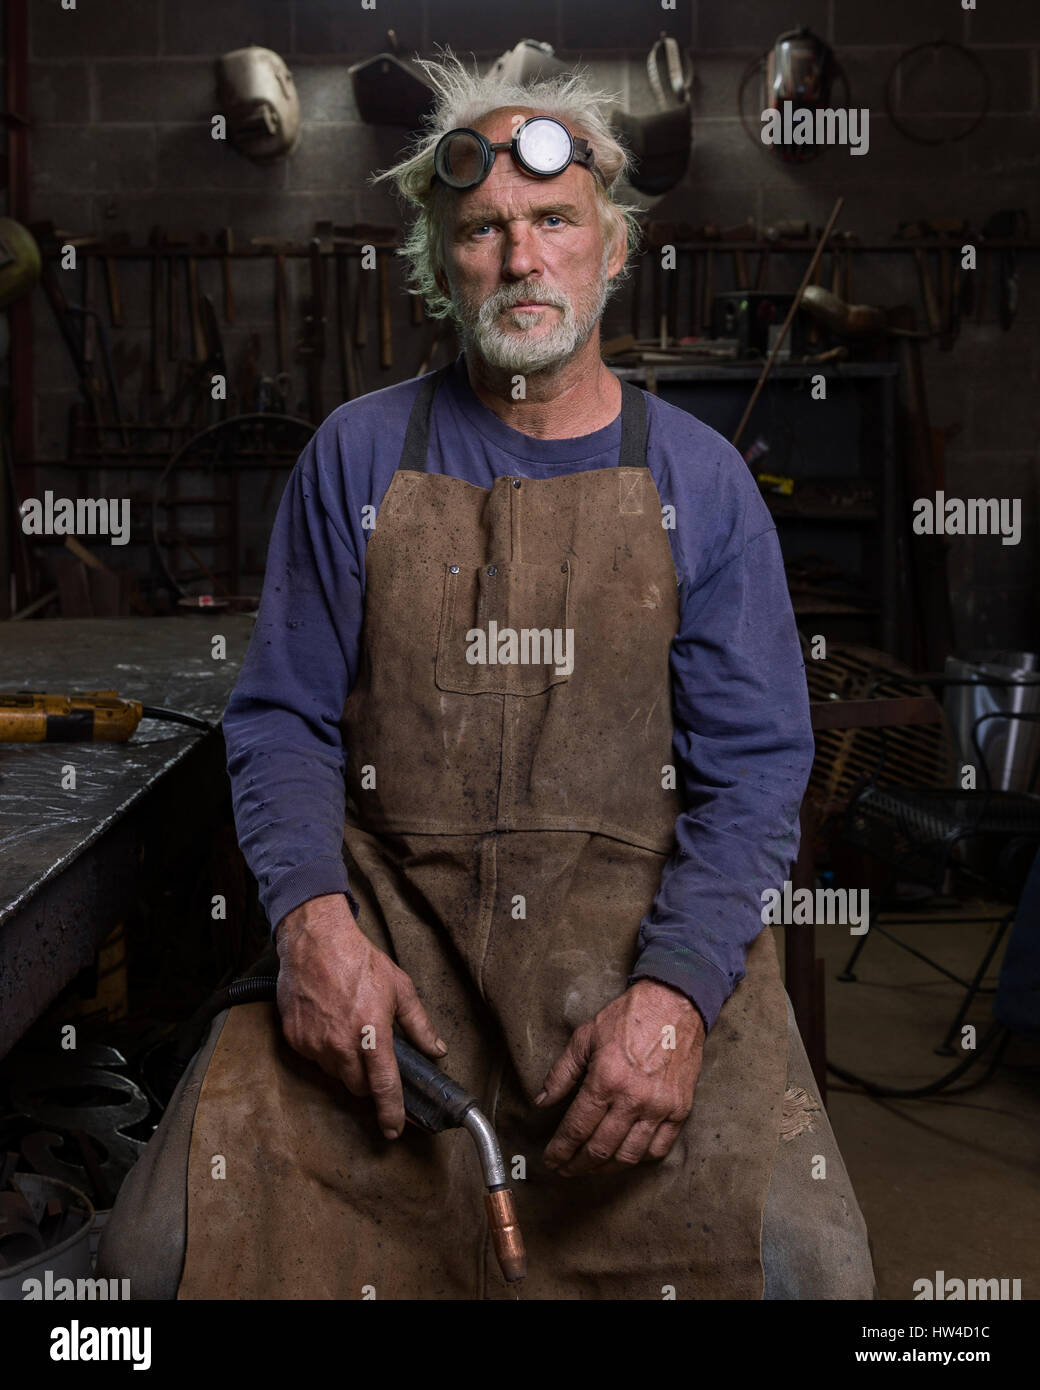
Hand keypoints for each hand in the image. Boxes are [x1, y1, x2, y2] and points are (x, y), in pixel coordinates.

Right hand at [275, 893, 446, 1139]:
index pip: (383, 1086)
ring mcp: (315, 1044)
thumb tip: (436, 1049)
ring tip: (350, 1031)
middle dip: (368, 1081)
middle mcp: (341, 1045)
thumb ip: (418, 1024)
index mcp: (372, 1034)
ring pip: (334, 1074)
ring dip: (345, 1065)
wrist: (316, 941)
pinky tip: (330, 1024)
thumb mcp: (400, 988)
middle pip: (358, 1087)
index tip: (394, 1129)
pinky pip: (313, 1059)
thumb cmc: (359, 960)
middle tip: (373, 1057)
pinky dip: (324, 1050)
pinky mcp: (295, 1039)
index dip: (391, 1112)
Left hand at [537, 979, 704, 1175]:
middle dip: (578, 1165)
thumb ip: (561, 1073)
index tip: (551, 1160)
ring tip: (591, 1168)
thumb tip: (541, 1101)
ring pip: (629, 1156)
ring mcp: (659, 1107)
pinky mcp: (680, 1110)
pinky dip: (639, 1159)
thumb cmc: (628, 1017)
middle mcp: (633, 1099)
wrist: (674, 1004)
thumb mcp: (585, 1037)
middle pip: (600, 1148)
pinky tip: (624, 1156)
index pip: (577, 1128)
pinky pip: (659, 1148)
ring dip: (606, 1169)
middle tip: (566, 1169)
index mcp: (606, 1079)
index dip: (560, 1150)